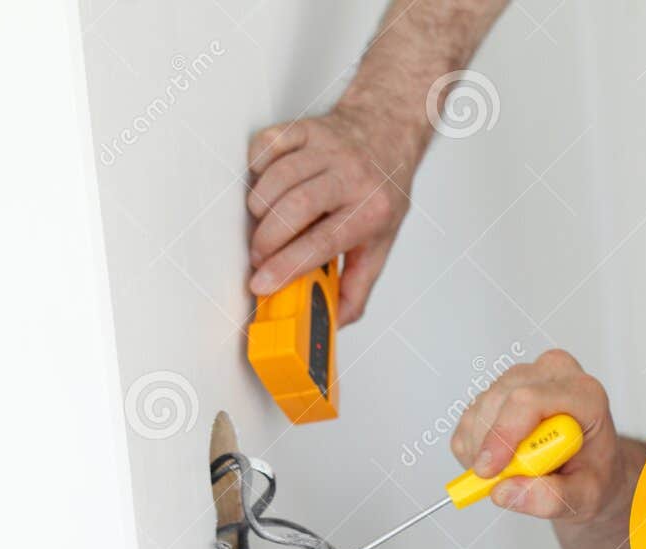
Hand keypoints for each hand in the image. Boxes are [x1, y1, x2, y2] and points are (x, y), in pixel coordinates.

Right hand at [247, 102, 421, 321]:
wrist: (388, 131)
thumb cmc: (382, 191)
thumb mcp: (381, 242)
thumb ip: (357, 286)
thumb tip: (334, 322)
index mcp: (372, 211)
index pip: (323, 243)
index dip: (287, 266)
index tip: (261, 284)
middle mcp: (352, 176)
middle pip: (294, 210)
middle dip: (266, 241)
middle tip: (261, 256)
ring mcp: (328, 147)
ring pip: (275, 180)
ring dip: (259, 210)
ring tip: (266, 223)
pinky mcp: (306, 128)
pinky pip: (266, 147)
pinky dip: (257, 170)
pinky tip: (268, 185)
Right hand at [449, 350, 629, 524]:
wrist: (588, 467)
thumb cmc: (593, 474)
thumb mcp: (584, 497)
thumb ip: (549, 498)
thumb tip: (504, 492)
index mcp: (583, 394)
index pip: (529, 400)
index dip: (502, 435)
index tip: (490, 471)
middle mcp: (553, 375)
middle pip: (498, 401)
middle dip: (488, 447)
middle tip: (499, 481)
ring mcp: (524, 377)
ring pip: (479, 410)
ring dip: (481, 450)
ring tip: (510, 472)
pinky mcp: (500, 389)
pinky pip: (468, 419)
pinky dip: (473, 448)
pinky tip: (500, 460)